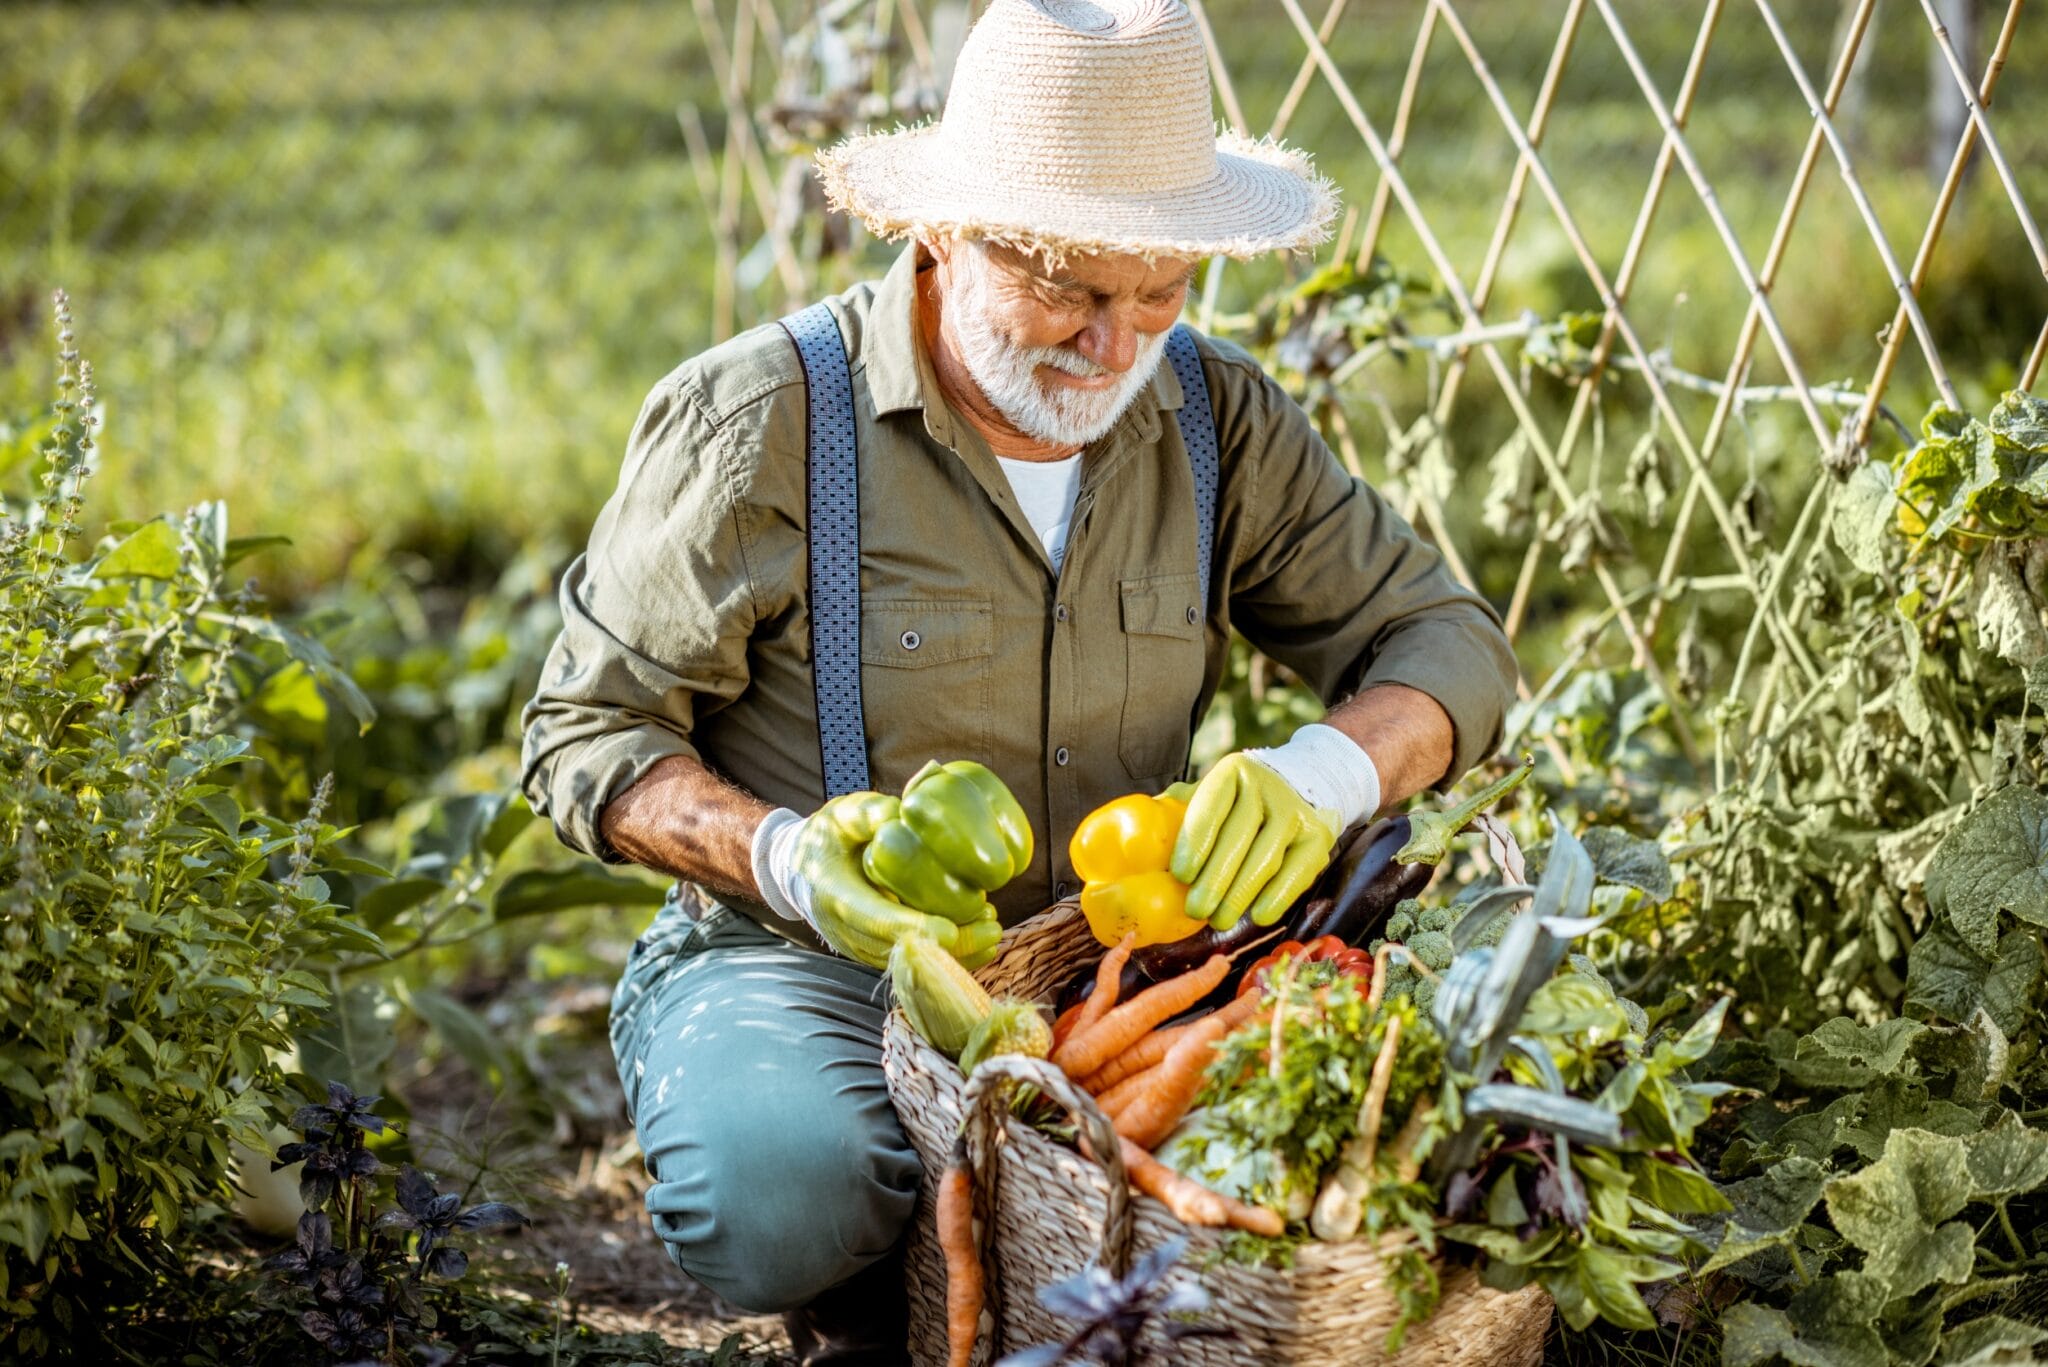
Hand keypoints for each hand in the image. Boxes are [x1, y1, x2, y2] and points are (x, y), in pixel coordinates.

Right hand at [755, 794, 1002, 968]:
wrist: (801, 869)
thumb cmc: (825, 838)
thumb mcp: (840, 815)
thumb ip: (868, 813)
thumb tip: (903, 811)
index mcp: (836, 897)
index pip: (876, 920)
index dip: (914, 928)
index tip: (950, 930)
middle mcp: (847, 932)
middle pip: (903, 948)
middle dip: (950, 945)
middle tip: (993, 925)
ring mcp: (860, 947)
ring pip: (912, 962)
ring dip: (955, 953)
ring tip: (993, 929)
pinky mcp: (875, 952)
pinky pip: (914, 961)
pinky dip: (947, 955)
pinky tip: (980, 941)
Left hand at [1169, 753, 1342, 929]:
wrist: (1302, 786)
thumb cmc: (1240, 800)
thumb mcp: (1212, 792)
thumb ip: (1179, 809)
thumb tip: (1136, 837)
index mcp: (1232, 772)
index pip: (1211, 807)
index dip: (1195, 842)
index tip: (1180, 876)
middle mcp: (1267, 787)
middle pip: (1238, 837)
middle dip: (1215, 879)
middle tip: (1196, 910)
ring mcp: (1296, 812)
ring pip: (1266, 858)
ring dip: (1241, 894)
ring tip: (1220, 920)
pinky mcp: (1318, 837)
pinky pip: (1297, 872)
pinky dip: (1277, 897)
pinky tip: (1259, 916)